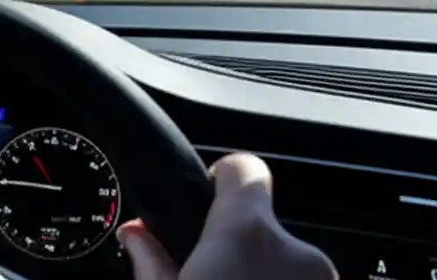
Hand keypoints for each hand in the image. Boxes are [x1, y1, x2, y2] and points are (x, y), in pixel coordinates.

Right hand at [116, 153, 336, 279]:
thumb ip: (152, 261)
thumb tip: (137, 235)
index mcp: (246, 236)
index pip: (243, 169)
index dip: (222, 180)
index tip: (209, 202)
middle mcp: (300, 255)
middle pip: (264, 228)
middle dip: (240, 251)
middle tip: (211, 279)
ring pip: (290, 267)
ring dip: (267, 278)